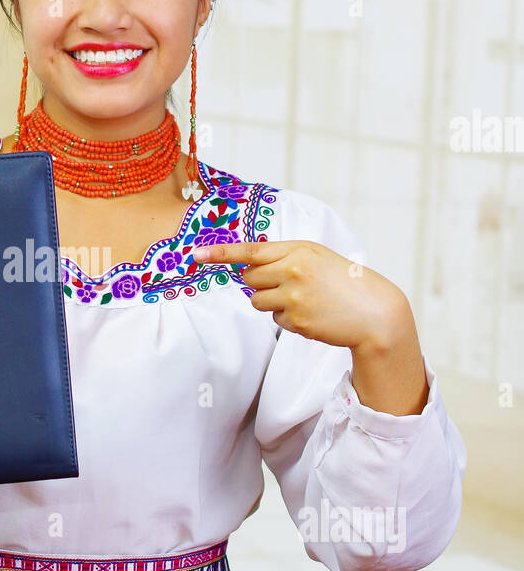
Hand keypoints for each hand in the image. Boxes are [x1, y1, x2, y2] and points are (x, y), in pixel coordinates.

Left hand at [193, 239, 412, 352]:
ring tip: (304, 301)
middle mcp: (293, 270)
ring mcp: (293, 296)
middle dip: (260, 284)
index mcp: (299, 250)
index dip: (221, 253)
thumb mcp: (317, 258)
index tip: (196, 254)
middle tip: (286, 286)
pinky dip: (289, 320)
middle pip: (249, 279)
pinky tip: (312, 315)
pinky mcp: (296, 320)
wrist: (374, 311)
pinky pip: (275, 320)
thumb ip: (285, 258)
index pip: (251, 250)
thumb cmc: (344, 283)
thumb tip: (249, 266)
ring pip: (258, 301)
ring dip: (273, 303)